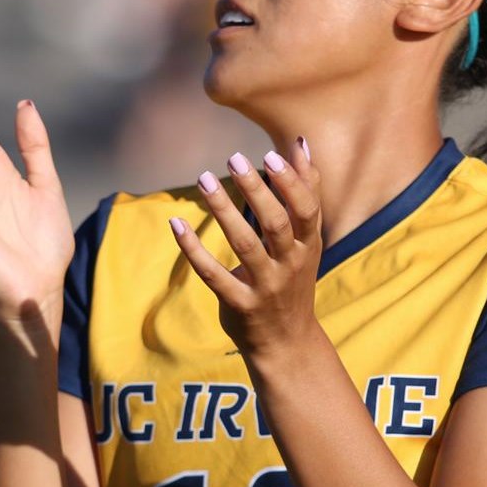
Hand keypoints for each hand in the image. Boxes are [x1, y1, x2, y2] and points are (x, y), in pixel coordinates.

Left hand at [171, 140, 324, 356]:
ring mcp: (265, 287)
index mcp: (309, 246)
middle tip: (234, 157)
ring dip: (223, 210)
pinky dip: (194, 250)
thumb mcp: (308, 240)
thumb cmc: (293, 279)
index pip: (306, 210)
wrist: (288, 343)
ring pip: (244, 245)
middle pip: (276, 224)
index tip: (271, 156)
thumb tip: (302, 143)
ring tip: (205, 177)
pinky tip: (177, 224)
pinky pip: (213, 275)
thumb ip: (305, 193)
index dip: (292, 183)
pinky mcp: (240, 305)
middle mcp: (290, 265)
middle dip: (256, 189)